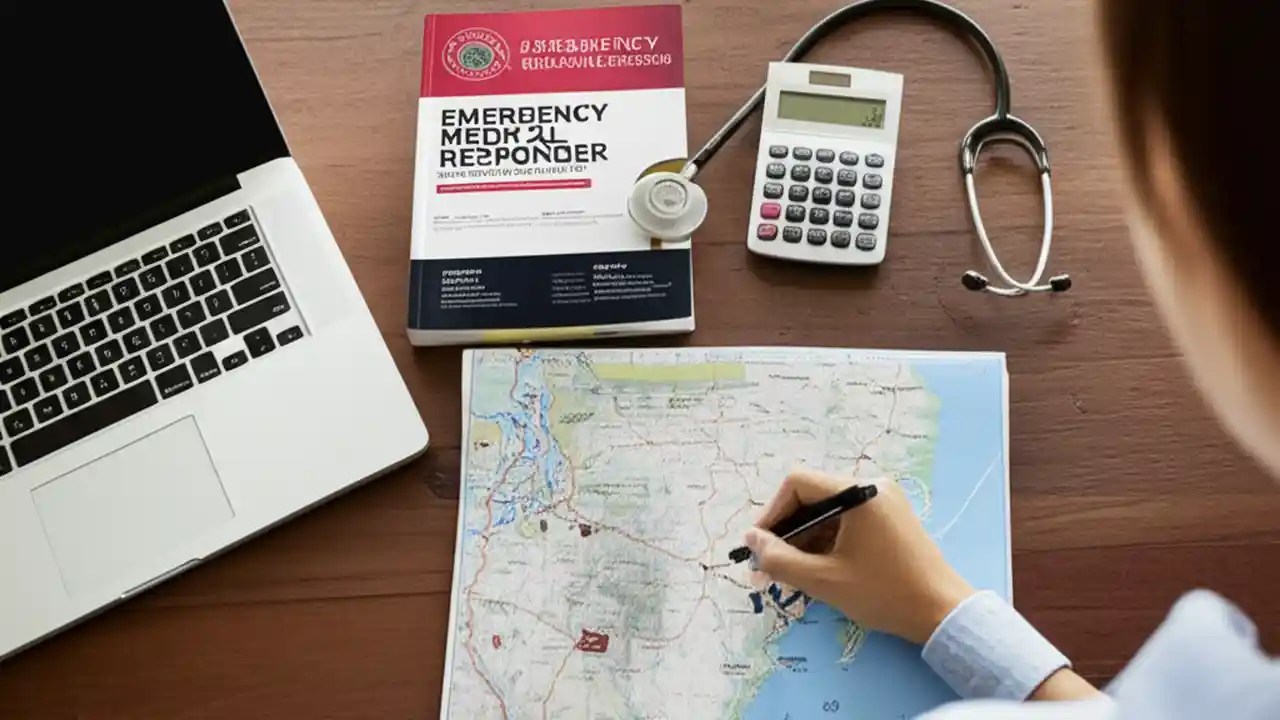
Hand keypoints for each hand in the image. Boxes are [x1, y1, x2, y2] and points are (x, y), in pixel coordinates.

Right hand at [744, 468, 974, 644]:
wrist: (942, 612)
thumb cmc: (884, 593)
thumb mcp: (824, 580)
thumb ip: (779, 559)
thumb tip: (751, 540)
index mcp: (858, 492)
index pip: (798, 483)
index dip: (772, 512)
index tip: (759, 545)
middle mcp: (871, 487)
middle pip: (813, 496)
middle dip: (787, 530)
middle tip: (769, 564)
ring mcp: (884, 502)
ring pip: (828, 511)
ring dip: (805, 538)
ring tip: (790, 573)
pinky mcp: (890, 519)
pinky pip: (846, 521)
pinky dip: (827, 541)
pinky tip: (817, 568)